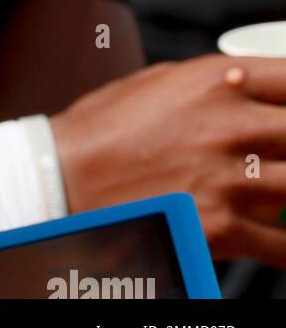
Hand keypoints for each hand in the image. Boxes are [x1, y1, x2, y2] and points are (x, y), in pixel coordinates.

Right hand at [50, 54, 285, 264]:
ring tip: (275, 185)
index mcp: (214, 82)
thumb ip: (211, 83)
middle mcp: (229, 126)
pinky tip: (280, 236)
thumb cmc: (102, 128)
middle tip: (281, 150)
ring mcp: (230, 179)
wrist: (64, 179)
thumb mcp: (157, 82)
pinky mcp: (222, 228)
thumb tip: (248, 83)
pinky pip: (285, 245)